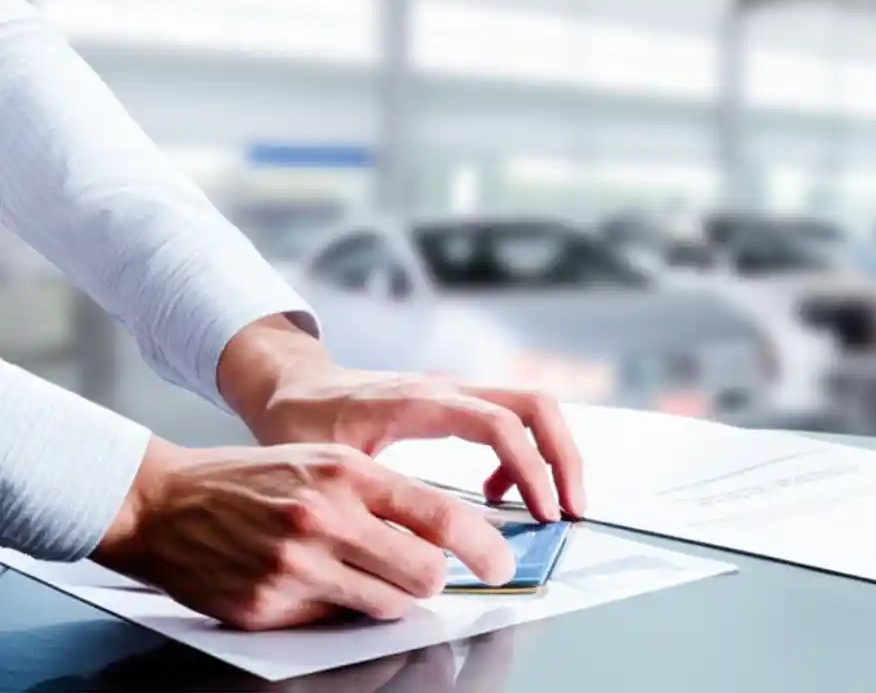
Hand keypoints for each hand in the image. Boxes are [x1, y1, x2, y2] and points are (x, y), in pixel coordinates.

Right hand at [92, 437, 513, 630]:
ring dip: (389, 597)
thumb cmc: (252, 480)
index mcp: (346, 473)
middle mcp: (325, 517)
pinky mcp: (269, 606)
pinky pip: (336, 622)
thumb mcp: (324, 463)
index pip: (440, 517)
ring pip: (389, 604)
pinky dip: (337, 609)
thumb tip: (444, 535)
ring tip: (358, 572)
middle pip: (425, 573)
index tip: (501, 563)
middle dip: (433, 579)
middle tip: (423, 574)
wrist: (164, 503)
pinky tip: (310, 583)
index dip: (483, 547)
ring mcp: (296, 566)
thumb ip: (382, 494)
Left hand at [217, 315, 584, 521]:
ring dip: (552, 456)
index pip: (500, 425)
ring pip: (533, 408)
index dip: (532, 469)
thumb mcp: (330, 466)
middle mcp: (448, 388)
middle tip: (572, 510)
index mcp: (421, 402)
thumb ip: (374, 500)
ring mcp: (457, 390)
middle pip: (537, 405)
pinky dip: (523, 456)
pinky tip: (500, 494)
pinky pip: (512, 419)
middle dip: (564, 458)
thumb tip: (420, 548)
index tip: (545, 513)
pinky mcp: (458, 401)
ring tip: (550, 508)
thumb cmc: (301, 424)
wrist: (292, 387)